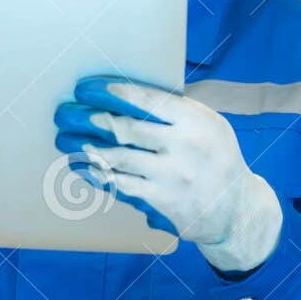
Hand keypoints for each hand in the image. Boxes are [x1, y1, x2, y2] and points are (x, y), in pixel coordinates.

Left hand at [54, 77, 284, 272]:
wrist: (237, 209)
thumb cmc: (214, 159)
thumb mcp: (208, 125)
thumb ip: (174, 112)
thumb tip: (122, 94)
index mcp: (196, 118)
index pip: (146, 99)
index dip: (110, 92)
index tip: (84, 89)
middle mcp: (185, 145)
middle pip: (125, 128)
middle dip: (88, 119)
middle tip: (63, 113)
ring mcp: (173, 175)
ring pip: (117, 158)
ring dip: (85, 147)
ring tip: (64, 138)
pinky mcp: (162, 201)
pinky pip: (121, 184)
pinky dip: (97, 173)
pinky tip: (81, 166)